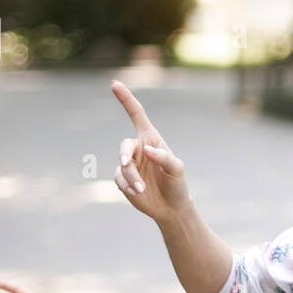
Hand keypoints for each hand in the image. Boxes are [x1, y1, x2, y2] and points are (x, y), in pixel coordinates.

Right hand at [111, 81, 189, 222]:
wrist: (171, 207)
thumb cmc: (177, 184)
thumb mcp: (177, 169)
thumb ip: (164, 157)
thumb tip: (147, 149)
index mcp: (151, 139)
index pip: (136, 115)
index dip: (126, 99)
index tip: (115, 84)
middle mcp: (138, 149)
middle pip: (124, 146)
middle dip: (124, 155)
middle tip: (125, 163)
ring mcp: (129, 164)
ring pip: (121, 167)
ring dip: (131, 178)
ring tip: (142, 189)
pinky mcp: (123, 179)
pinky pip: (118, 179)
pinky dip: (128, 186)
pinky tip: (138, 193)